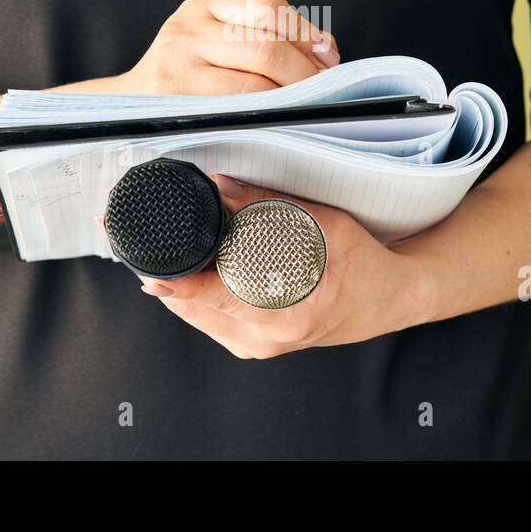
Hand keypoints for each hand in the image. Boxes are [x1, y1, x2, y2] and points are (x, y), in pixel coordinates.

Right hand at [116, 0, 338, 94]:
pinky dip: (267, 115)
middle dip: (304, 70)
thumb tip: (324, 51)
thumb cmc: (188, 72)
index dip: (304, 29)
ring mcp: (180, 66)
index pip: (264, 2)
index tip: (326, 53)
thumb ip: (265, 35)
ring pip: (256, 82)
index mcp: (204, 6)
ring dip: (290, 97)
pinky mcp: (179, 102)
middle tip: (321, 87)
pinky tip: (277, 118)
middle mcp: (189, 30)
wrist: (132, 102)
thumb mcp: (217, 37)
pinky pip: (238, 109)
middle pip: (266, 45)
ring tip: (303, 105)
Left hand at [137, 176, 435, 358]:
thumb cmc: (363, 265)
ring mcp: (259, 347)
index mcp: (284, 312)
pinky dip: (196, 298)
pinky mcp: (254, 346)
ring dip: (178, 286)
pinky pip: (209, 322)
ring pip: (195, 316)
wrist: (388, 299)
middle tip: (143, 242)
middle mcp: (265, 338)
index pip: (210, 298)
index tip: (142, 262)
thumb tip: (220, 184)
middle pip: (191, 308)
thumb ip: (268, 204)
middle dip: (167, 273)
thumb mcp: (323, 224)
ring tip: (165, 252)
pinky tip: (193, 274)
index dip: (171, 279)